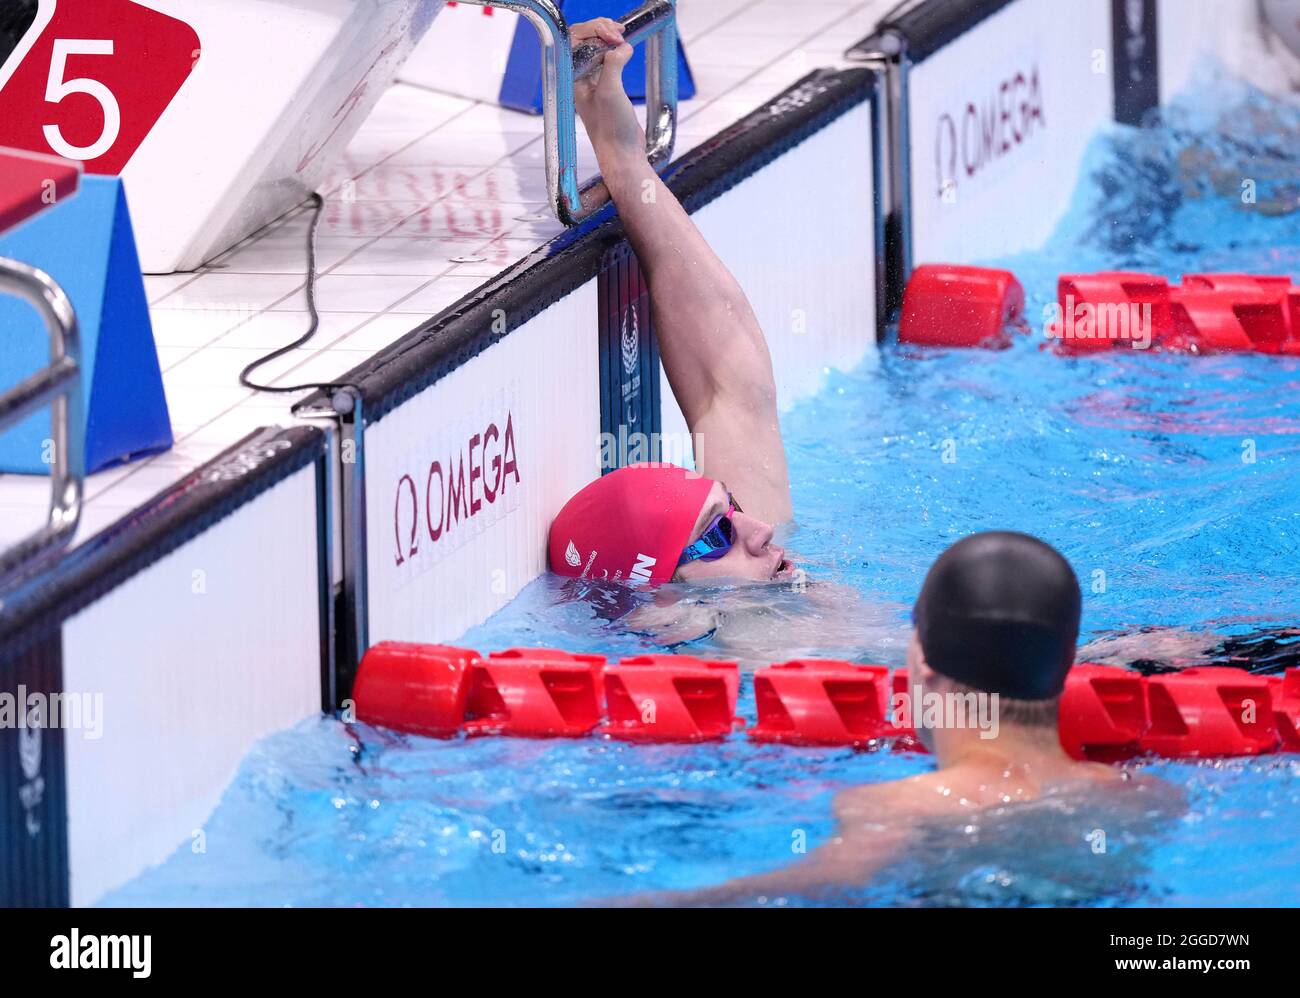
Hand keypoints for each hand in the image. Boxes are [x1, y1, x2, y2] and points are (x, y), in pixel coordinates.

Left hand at [571, 18, 642, 154]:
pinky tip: (625, 50)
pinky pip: (606, 60)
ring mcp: (592, 82)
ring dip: (608, 38)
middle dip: (601, 30)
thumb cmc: (611, 130)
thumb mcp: (610, 91)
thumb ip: (612, 64)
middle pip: (584, 40)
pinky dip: (615, 50)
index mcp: (572, 78)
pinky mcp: (606, 87)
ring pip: (596, 48)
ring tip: (623, 37)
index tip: (614, 36)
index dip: (593, 31)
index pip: (574, 40)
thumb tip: (622, 47)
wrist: (623, 154)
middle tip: (619, 33)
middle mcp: (579, 78)